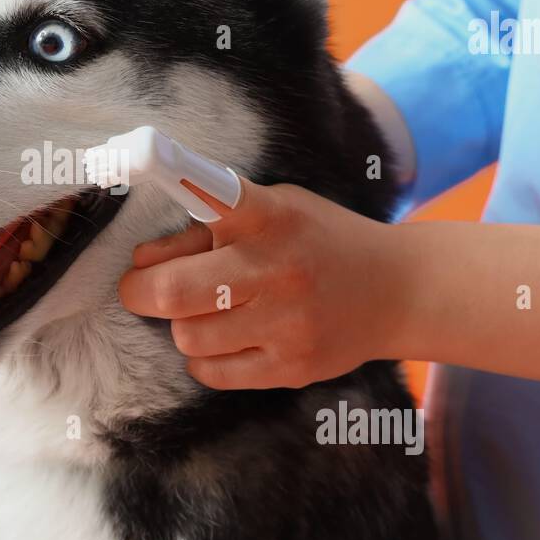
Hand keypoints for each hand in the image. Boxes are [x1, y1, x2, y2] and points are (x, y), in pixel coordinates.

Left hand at [118, 180, 405, 389]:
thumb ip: (208, 228)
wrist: (398, 290)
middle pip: (173, 291)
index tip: (143, 167)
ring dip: (182, 324)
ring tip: (205, 311)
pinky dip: (204, 357)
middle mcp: (277, 269)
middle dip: (141, 291)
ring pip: (187, 336)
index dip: (174, 183)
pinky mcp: (292, 367)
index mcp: (270, 216)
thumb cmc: (317, 241)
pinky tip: (227, 337)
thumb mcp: (273, 210)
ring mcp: (287, 324)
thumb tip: (141, 260)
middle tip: (141, 288)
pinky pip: (211, 372)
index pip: (216, 197)